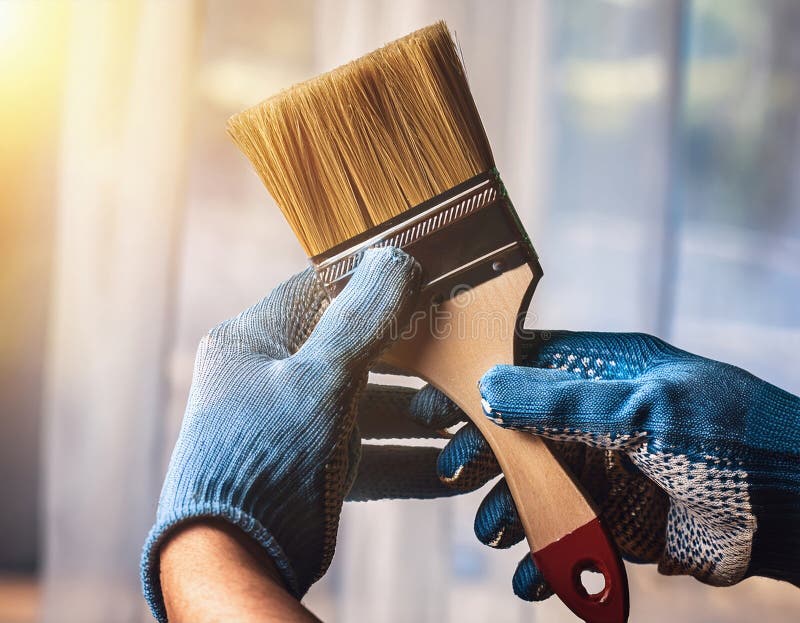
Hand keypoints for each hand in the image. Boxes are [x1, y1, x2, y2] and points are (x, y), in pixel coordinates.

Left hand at [140, 248, 460, 621]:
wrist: (231, 560)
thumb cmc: (262, 458)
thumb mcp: (318, 380)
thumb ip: (361, 320)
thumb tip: (395, 258)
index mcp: (255, 340)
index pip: (321, 290)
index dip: (375, 281)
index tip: (425, 276)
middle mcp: (272, 377)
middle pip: (356, 350)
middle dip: (412, 358)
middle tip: (461, 349)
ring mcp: (293, 425)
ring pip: (369, 407)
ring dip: (420, 417)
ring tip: (469, 418)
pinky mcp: (311, 468)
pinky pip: (369, 454)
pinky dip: (410, 462)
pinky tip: (455, 470)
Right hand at [419, 331, 799, 598]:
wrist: (798, 510)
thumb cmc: (732, 439)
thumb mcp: (644, 409)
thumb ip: (565, 399)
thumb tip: (492, 385)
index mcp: (605, 374)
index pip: (525, 370)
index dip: (478, 386)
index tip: (438, 406)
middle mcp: (598, 419)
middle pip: (521, 432)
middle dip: (486, 456)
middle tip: (454, 475)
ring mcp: (608, 469)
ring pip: (539, 487)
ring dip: (511, 511)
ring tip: (495, 535)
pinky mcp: (620, 519)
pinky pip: (568, 534)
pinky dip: (546, 557)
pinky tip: (532, 578)